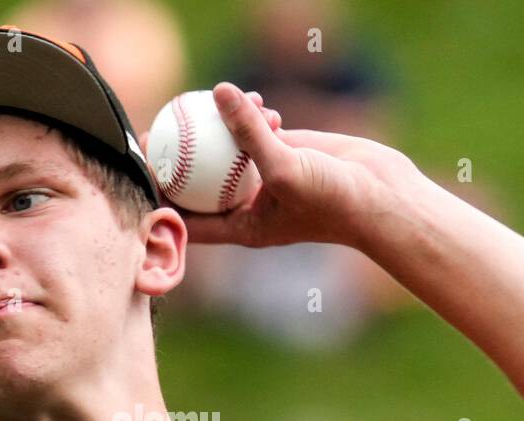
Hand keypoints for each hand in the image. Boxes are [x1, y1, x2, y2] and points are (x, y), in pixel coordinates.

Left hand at [141, 82, 422, 249]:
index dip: (161, 196)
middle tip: (156, 127)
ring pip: (227, 151)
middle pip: (200, 182)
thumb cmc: (331, 199)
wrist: (380, 196)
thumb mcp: (284, 166)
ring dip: (216, 130)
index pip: (188, 215)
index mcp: (240, 225)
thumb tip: (218, 92)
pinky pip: (257, 131)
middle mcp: (248, 203)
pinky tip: (251, 97)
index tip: (142, 168)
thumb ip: (249, 132)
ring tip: (200, 103)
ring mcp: (266, 177)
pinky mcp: (286, 152)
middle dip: (176, 158)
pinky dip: (252, 115)